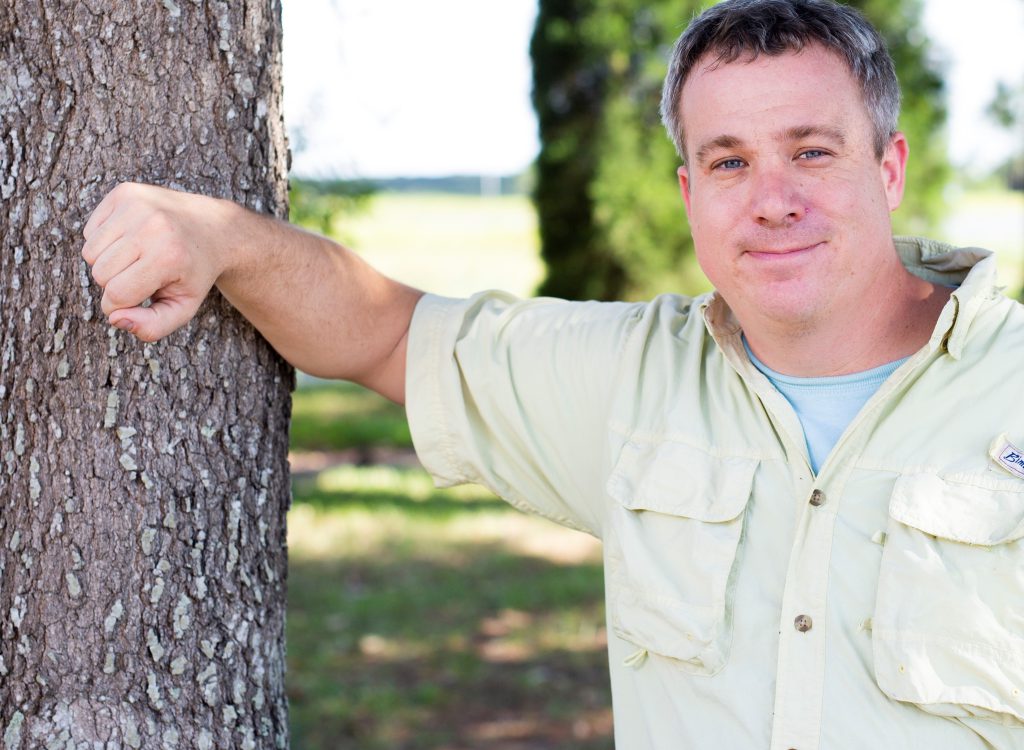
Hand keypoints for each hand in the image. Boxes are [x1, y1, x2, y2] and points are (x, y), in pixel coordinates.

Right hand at [81, 182, 235, 341]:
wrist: (213, 228)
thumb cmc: (194, 273)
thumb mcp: (183, 307)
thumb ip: (152, 327)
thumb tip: (115, 319)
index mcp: (168, 257)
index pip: (116, 295)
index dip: (121, 306)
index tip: (139, 299)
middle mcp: (151, 226)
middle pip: (100, 274)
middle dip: (116, 283)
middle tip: (144, 275)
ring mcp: (136, 205)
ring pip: (89, 252)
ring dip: (107, 262)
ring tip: (138, 258)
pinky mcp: (124, 192)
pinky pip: (89, 230)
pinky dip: (104, 241)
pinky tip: (132, 239)